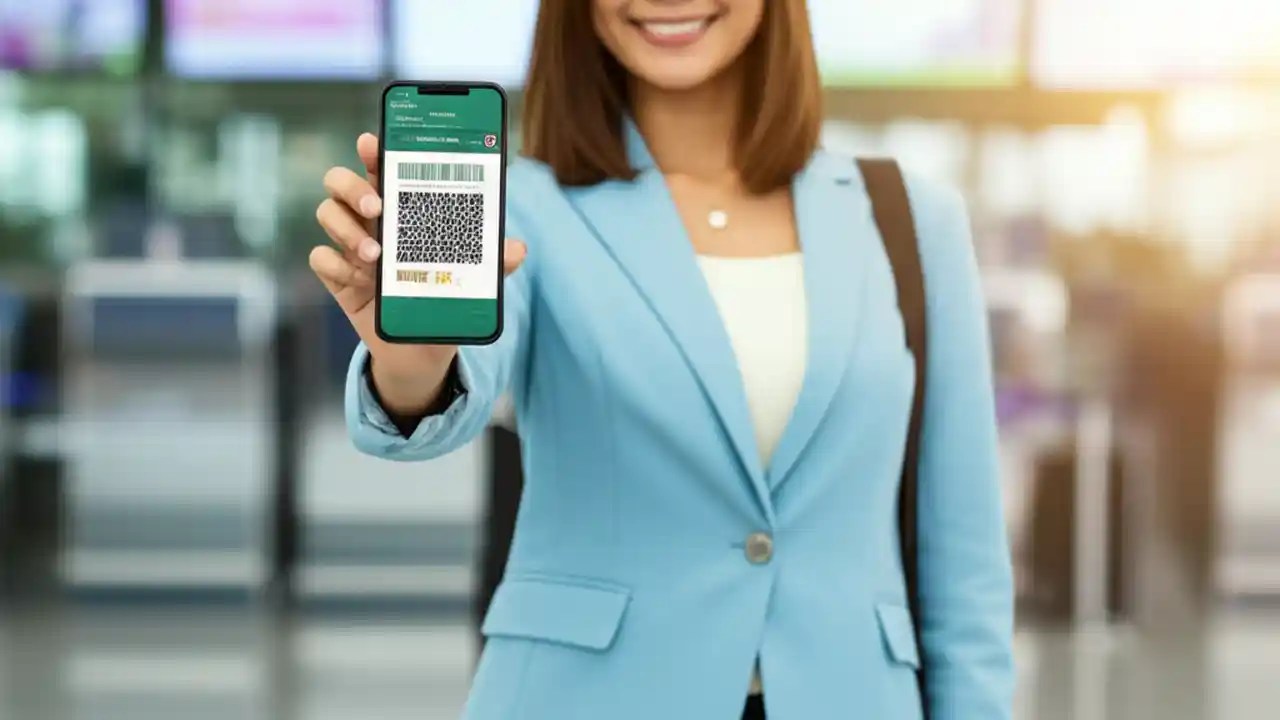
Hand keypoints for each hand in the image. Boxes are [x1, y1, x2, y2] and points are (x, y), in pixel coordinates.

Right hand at [311, 133, 526, 414]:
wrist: (421, 352)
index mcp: (402, 208)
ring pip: (326, 213)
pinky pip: (320, 258)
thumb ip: (493, 263)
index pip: (381, 167)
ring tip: (375, 257)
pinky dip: (336, 265)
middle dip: (353, 186)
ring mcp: (349, 246)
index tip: (372, 144)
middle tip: (377, 208)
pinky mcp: (337, 277)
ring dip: (346, 229)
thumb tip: (518, 249)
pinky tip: (360, 280)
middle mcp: (370, 220)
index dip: (373, 150)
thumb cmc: (444, 300)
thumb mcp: (471, 282)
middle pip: (340, 182)